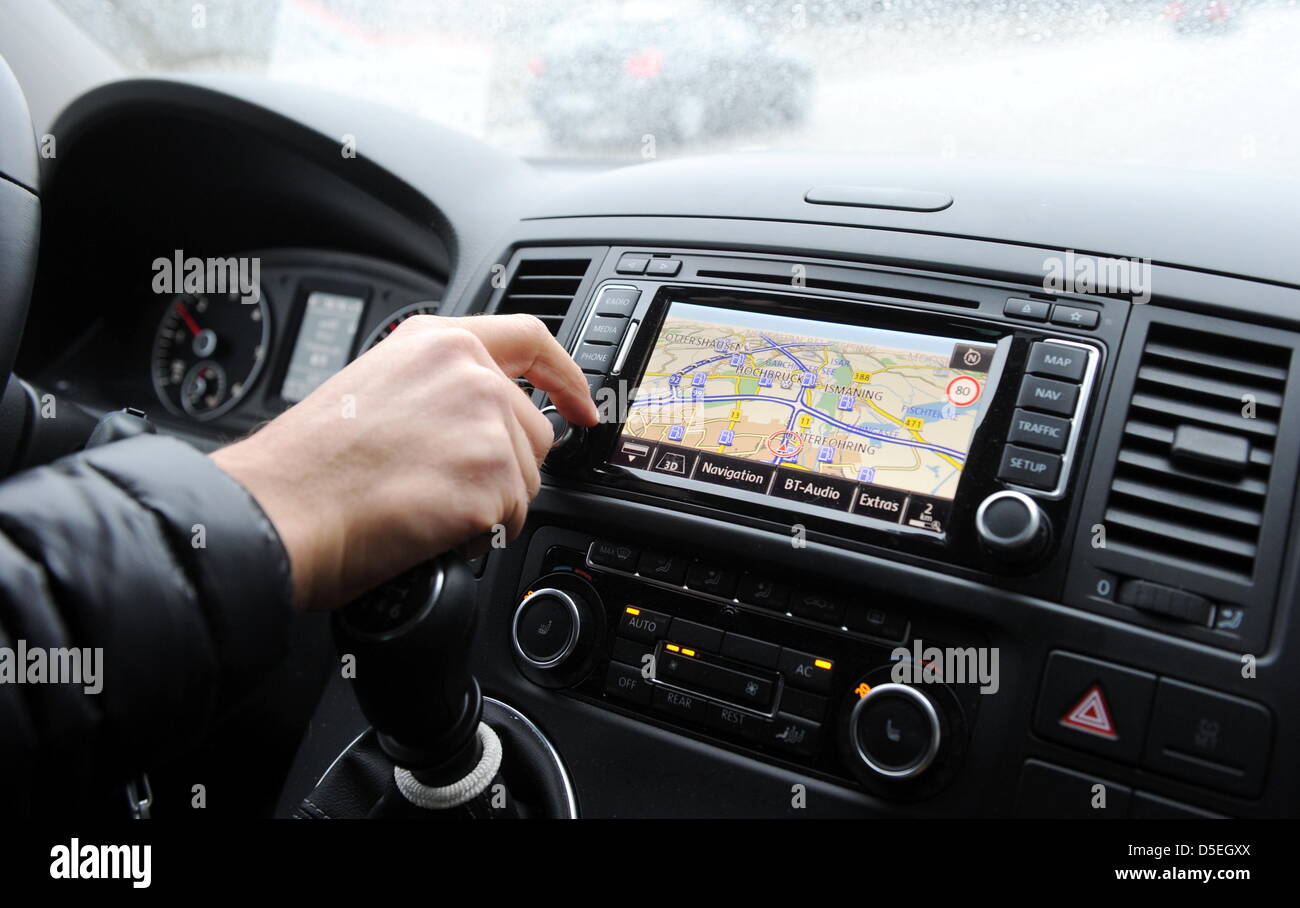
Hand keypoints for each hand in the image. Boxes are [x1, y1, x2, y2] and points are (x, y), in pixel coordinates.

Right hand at [212, 313, 597, 611]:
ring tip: (424, 504)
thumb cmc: (309, 463)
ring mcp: (486, 425)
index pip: (532, 341)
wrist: (279, 510)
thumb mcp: (375, 386)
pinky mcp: (491, 479)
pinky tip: (429, 527)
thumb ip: (436, 386)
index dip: (567, 377)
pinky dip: (479, 535)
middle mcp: (470, 374)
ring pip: (527, 479)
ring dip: (490, 503)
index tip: (583, 404)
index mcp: (438, 343)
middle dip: (506, 466)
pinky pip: (512, 519)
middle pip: (535, 428)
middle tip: (447, 487)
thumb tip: (479, 415)